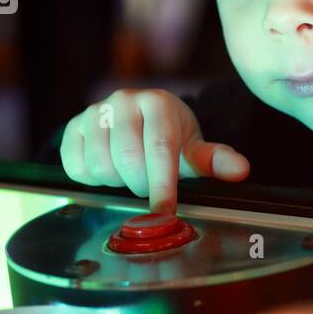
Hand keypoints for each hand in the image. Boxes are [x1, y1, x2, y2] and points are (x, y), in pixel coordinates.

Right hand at [60, 88, 250, 212]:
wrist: (139, 121)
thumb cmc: (171, 138)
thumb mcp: (194, 148)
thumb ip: (214, 160)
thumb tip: (240, 170)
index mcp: (158, 103)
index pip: (160, 148)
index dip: (162, 185)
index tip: (165, 212)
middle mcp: (123, 101)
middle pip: (127, 159)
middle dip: (141, 185)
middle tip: (150, 189)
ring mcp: (94, 112)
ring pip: (100, 165)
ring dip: (117, 182)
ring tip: (131, 176)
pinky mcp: (72, 128)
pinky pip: (77, 167)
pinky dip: (93, 180)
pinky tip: (110, 173)